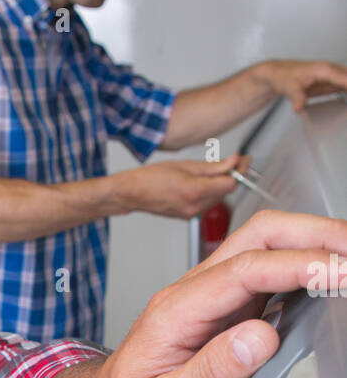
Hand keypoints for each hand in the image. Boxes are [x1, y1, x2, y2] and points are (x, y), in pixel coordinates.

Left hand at [92, 208, 346, 377]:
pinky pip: (268, 270)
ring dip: (313, 242)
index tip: (339, 272)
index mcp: (176, 309)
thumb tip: (260, 338)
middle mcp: (193, 290)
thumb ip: (209, 373)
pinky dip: (304, 264)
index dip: (297, 266)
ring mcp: (211, 293)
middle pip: (258, 236)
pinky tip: (330, 276)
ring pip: (265, 244)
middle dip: (314, 234)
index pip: (245, 270)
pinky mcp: (226, 305)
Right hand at [122, 153, 249, 219]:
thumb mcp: (185, 165)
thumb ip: (213, 166)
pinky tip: (201, 183)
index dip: (239, 171)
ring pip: (217, 198)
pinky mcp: (188, 216)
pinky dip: (209, 192)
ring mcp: (191, 213)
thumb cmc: (151, 177)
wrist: (133, 194)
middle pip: (225, 191)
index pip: (230, 184)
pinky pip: (206, 203)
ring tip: (214, 170)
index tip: (244, 160)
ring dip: (220, 184)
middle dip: (231, 176)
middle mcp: (195, 206)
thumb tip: (233, 163)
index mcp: (194, 191)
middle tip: (234, 161)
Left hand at [261, 58, 346, 110]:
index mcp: (323, 69)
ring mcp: (332, 76)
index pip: (343, 77)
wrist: (277, 75)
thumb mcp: (289, 88)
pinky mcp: (331, 83)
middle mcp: (330, 70)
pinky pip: (346, 86)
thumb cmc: (284, 76)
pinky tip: (346, 99)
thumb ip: (297, 97)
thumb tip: (299, 107)